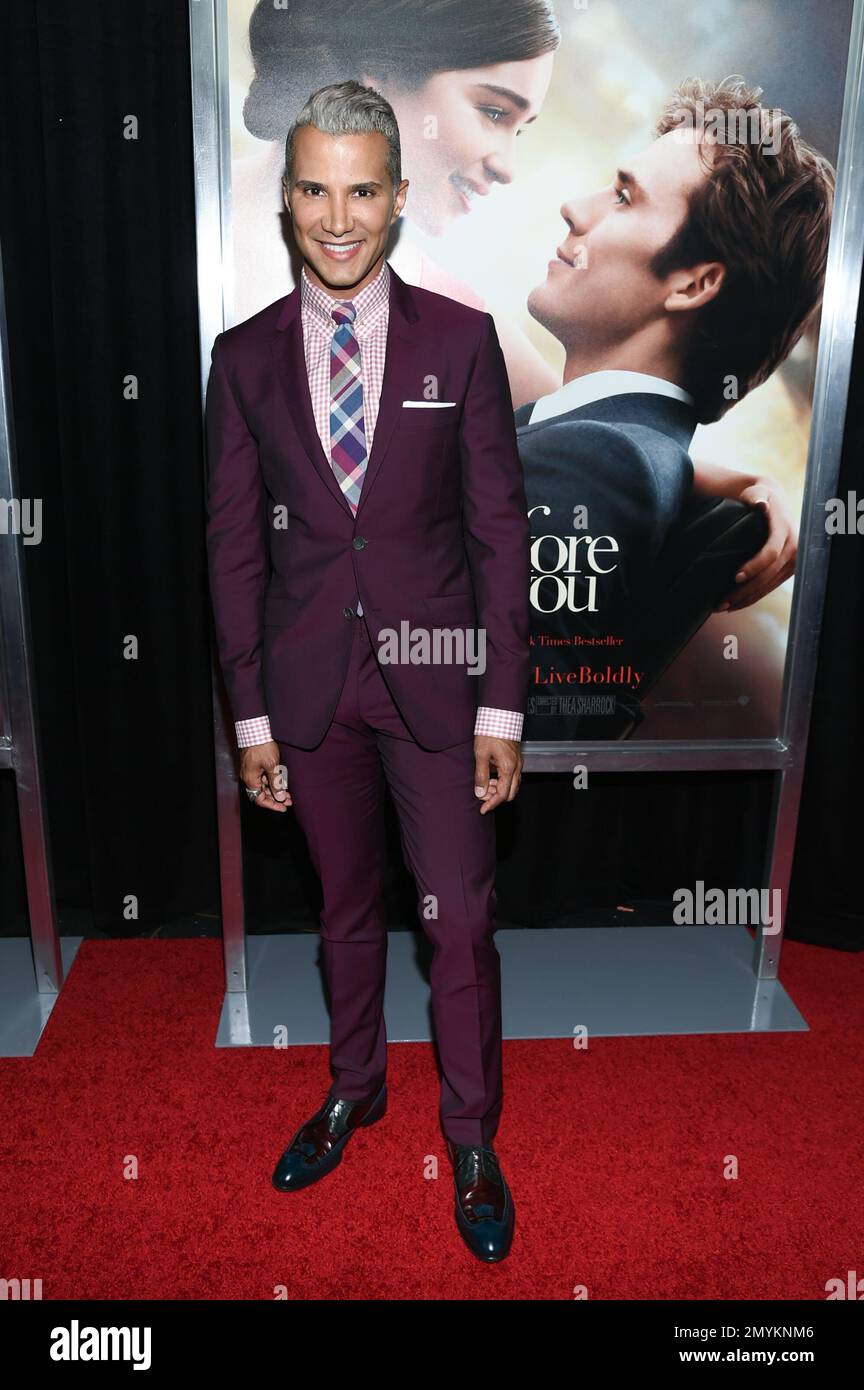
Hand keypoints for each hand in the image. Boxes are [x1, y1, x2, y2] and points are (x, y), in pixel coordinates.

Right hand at [240, 740, 291, 811]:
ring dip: (276, 790)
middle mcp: (249, 777)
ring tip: (288, 794)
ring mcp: (251, 771)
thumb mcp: (272, 765)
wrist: (255, 730)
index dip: (272, 805)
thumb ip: (276, 783)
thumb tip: (280, 797)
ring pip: (264, 786)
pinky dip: (273, 782)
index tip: (283, 807)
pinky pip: (264, 778)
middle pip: (262, 794)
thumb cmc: (262, 746)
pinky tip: (282, 783)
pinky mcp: (255, 765)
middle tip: (289, 800)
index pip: (260, 800)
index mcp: (251, 780)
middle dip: (276, 798)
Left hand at [473, 735, 522, 813]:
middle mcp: (517, 767)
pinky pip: (512, 777)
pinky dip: (502, 782)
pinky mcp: (515, 760)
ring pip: (512, 786)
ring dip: (499, 789)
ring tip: (485, 783)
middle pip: (510, 793)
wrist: (500, 716)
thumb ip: (481, 775)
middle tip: (482, 794)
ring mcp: (518, 763)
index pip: (502, 794)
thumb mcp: (481, 754)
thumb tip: (480, 792)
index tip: (482, 809)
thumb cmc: (490, 732)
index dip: (492, 804)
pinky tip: (491, 776)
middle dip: (496, 797)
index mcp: (509, 768)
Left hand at [715, 480, 797, 611]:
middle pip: (768, 575)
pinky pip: (770, 587)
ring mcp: (793, 561)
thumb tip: (760, 505)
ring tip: (722, 606)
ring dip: (746, 599)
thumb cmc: (759, 495)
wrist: (773, 500)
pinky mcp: (788, 569)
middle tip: (720, 601)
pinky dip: (753, 597)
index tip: (735, 577)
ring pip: (769, 585)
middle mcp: (794, 547)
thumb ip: (757, 497)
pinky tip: (735, 604)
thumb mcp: (758, 492)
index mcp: (785, 529)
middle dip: (744, 590)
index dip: (754, 567)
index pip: (771, 553)